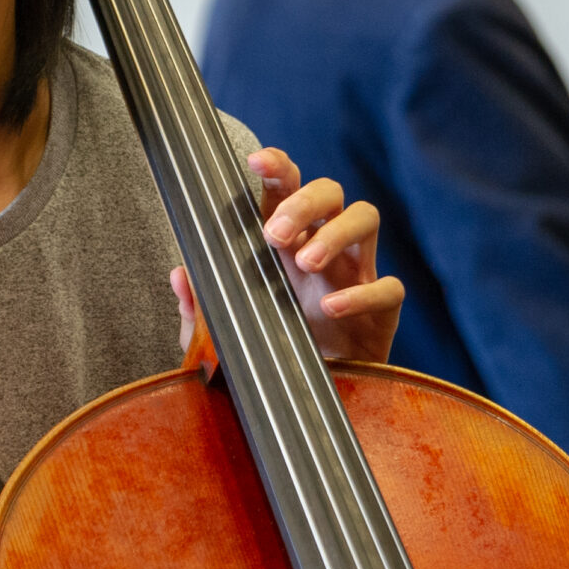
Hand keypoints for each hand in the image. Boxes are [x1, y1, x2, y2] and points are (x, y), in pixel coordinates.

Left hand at [172, 148, 403, 364]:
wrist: (303, 408)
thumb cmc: (264, 355)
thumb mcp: (222, 337)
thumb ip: (197, 311)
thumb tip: (178, 275)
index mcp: (287, 242)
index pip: (286, 189)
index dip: (277, 167)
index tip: (255, 161)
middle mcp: (324, 248)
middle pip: (330, 191)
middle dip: (303, 201)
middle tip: (273, 235)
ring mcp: (356, 274)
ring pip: (366, 218)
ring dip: (336, 233)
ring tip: (305, 262)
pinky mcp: (382, 311)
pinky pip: (389, 287)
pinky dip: (362, 293)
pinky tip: (330, 309)